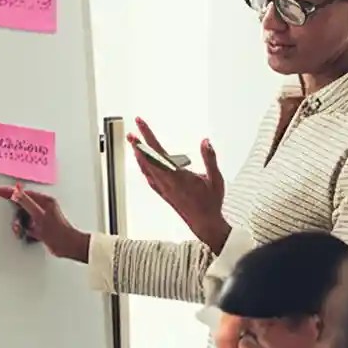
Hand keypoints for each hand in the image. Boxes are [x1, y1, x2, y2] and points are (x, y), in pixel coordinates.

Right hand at [0, 184, 89, 262]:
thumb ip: (26, 203)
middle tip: (15, 222)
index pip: (24, 194)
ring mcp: (41, 218)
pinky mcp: (40, 228)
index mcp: (44, 201)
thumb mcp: (39, 215)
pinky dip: (24, 230)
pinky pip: (27, 226)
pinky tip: (26, 234)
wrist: (68, 246)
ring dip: (20, 224)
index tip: (0, 191)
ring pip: (24, 217)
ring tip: (21, 230)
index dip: (11, 193)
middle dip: (16, 214)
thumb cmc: (59, 231)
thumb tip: (16, 193)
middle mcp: (43, 208)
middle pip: (22, 206)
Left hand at [128, 117, 229, 253]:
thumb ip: (210, 158)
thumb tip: (205, 142)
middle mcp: (166, 182)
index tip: (140, 124)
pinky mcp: (164, 194)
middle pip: (147, 159)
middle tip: (131, 133)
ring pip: (146, 169)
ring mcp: (163, 189)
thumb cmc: (210, 202)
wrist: (205, 223)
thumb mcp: (215, 178)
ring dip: (139, 155)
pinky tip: (142, 165)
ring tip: (134, 145)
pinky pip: (149, 179)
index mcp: (177, 176)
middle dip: (138, 144)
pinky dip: (143, 169)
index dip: (147, 135)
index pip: (158, 151)